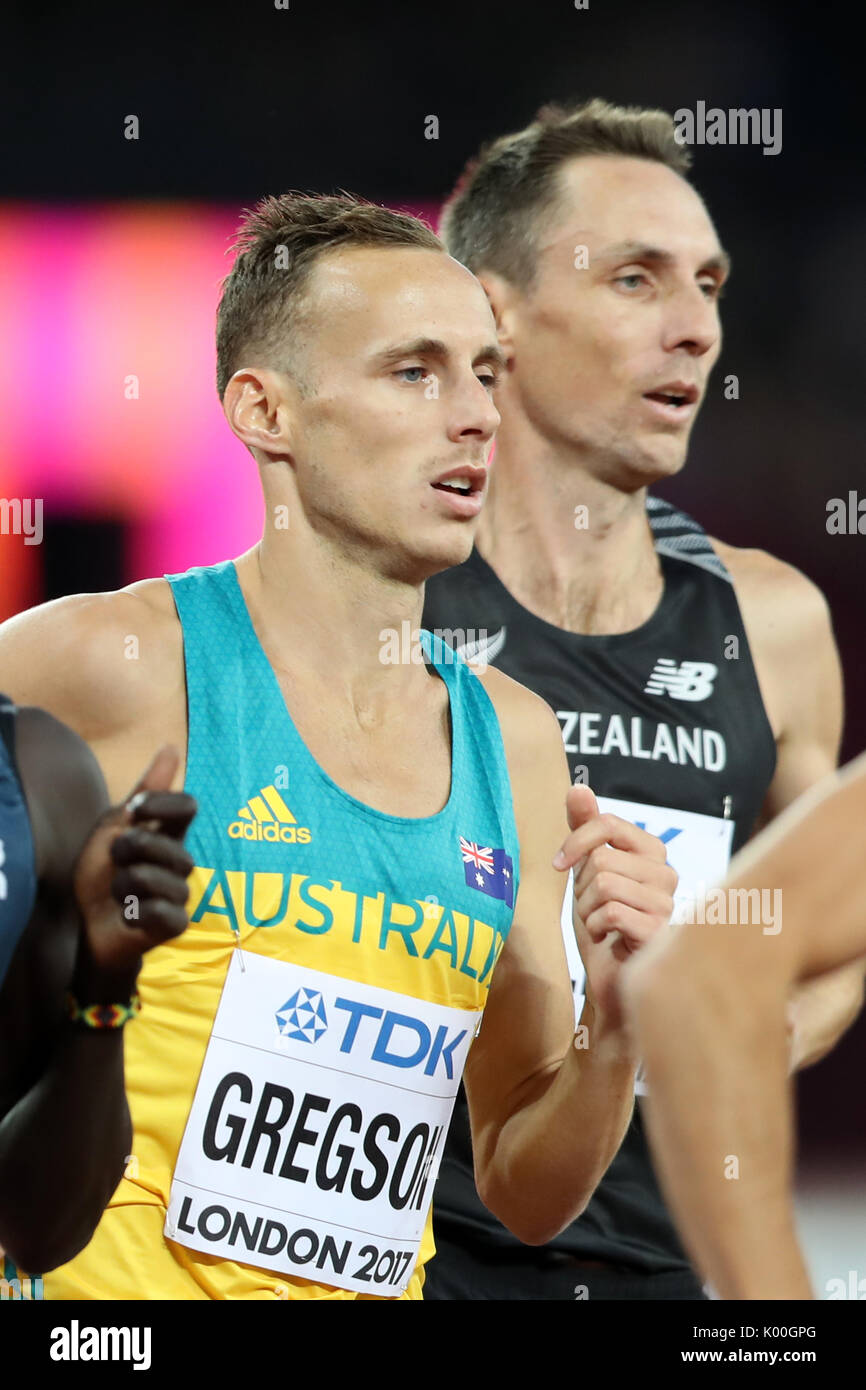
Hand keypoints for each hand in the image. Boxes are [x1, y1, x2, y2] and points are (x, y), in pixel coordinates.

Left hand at [73, 746, 196, 984]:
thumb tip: (170, 746)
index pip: (187, 806)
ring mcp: (180, 893)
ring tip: (118, 894)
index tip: (134, 809)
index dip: (162, 803)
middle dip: (128, 851)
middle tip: (115, 863)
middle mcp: (179, 860)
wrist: (83, 926)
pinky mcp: (175, 924)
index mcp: (167, 834)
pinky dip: (136, 912)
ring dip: (125, 885)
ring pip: (158, 878)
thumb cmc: (99, 874)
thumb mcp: (113, 826)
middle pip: (164, 842)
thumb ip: (144, 791)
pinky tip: (129, 916)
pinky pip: (163, 911)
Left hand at [553, 784, 676, 1033]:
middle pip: (601, 859)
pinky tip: (610, 941)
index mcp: (652, 853)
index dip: (575, 842)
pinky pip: (612, 912)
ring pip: (604, 884)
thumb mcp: (586, 873)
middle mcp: (668, 874)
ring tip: (602, 927)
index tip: (558, 865)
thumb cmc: (602, 927)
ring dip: (587, 911)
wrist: (610, 985)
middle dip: (582, 889)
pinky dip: (597, 928)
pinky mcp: (661, 933)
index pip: (607, 824)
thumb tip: (578, 787)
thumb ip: (585, 830)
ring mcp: (668, 904)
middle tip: (593, 911)